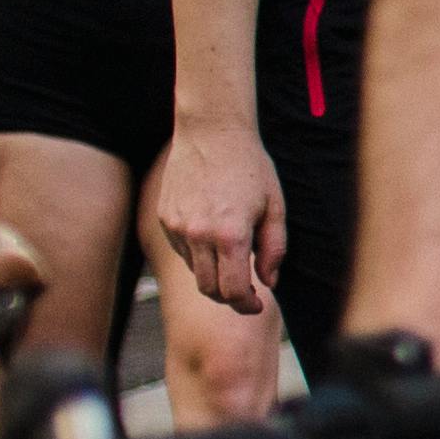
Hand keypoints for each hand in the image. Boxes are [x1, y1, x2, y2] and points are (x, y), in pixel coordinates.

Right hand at [157, 118, 283, 316]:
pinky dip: (198, 254)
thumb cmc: (250, 168)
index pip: (232, 291)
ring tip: (233, 257)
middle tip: (247, 292)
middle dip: (229, 297)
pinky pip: (180, 250)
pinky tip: (212, 237)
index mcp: (229, 234)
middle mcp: (197, 235)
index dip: (246, 305)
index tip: (257, 306)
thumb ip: (274, 249)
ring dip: (213, 274)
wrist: (211, 133)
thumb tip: (268, 281)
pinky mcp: (163, 218)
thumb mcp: (276, 207)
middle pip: (209, 289)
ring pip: (193, 271)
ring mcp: (176, 227)